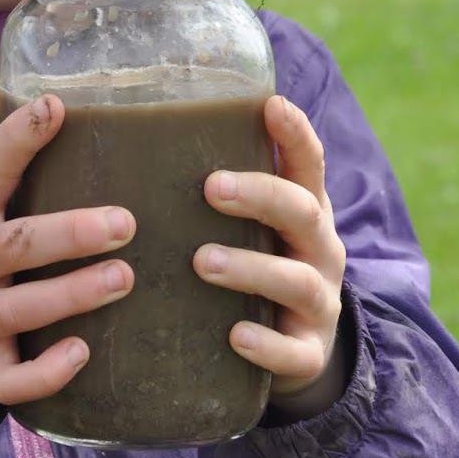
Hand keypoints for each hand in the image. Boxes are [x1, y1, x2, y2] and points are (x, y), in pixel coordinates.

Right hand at [0, 95, 135, 415]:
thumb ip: (11, 182)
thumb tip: (76, 115)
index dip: (19, 138)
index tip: (54, 106)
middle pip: (13, 245)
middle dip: (69, 234)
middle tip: (124, 223)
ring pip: (21, 309)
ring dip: (74, 295)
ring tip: (123, 278)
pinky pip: (12, 380)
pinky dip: (45, 372)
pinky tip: (82, 352)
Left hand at [193, 94, 347, 417]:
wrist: (296, 345)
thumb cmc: (256, 261)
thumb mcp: (252, 222)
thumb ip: (219, 186)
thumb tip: (138, 134)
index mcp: (305, 210)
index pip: (309, 163)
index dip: (295, 134)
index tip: (271, 105)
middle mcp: (320, 250)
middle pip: (304, 212)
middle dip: (260, 195)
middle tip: (211, 187)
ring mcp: (319, 302)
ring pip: (297, 281)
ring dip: (251, 268)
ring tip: (203, 261)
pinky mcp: (309, 352)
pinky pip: (295, 352)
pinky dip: (267, 345)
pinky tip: (236, 336)